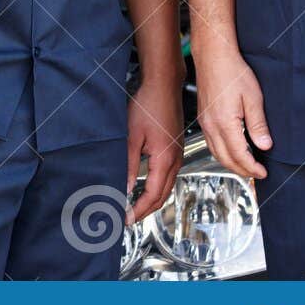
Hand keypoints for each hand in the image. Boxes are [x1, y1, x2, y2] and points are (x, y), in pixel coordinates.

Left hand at [126, 73, 183, 223]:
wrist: (163, 86)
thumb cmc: (148, 105)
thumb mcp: (132, 136)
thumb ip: (129, 164)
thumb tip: (126, 187)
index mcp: (165, 159)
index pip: (152, 195)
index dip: (139, 210)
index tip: (126, 218)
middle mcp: (175, 160)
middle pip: (163, 196)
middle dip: (146, 210)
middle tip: (129, 218)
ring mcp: (178, 155)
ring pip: (167, 187)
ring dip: (152, 200)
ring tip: (135, 207)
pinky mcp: (175, 149)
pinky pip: (169, 176)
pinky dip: (157, 187)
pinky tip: (146, 187)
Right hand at [195, 47, 270, 178]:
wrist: (213, 56)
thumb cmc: (232, 71)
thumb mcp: (253, 97)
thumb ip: (258, 124)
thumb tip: (265, 145)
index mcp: (224, 123)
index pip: (240, 155)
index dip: (252, 168)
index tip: (263, 172)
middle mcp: (211, 126)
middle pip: (225, 159)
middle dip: (242, 170)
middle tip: (256, 173)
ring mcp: (204, 122)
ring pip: (216, 153)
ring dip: (231, 164)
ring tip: (245, 166)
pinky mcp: (202, 117)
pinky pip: (211, 143)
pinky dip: (222, 153)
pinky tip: (231, 150)